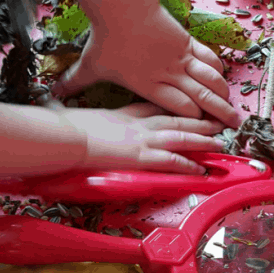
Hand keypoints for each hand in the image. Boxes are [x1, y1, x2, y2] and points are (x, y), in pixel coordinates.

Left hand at [52, 4, 240, 128]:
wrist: (122, 6)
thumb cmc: (106, 38)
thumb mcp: (89, 65)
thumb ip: (75, 82)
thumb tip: (54, 93)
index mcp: (149, 85)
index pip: (179, 108)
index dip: (194, 121)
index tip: (204, 130)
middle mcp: (169, 74)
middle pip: (200, 97)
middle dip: (218, 113)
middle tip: (233, 125)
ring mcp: (180, 57)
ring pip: (209, 78)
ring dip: (223, 93)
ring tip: (233, 104)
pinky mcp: (185, 40)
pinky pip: (207, 57)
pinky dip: (217, 68)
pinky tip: (223, 76)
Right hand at [56, 101, 225, 172]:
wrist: (69, 135)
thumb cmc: (68, 126)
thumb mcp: (74, 112)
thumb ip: (74, 109)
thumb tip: (54, 103)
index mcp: (127, 113)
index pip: (156, 108)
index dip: (174, 109)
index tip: (188, 109)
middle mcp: (141, 124)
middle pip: (176, 120)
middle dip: (199, 122)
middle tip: (217, 122)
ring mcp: (144, 140)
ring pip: (182, 138)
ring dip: (202, 140)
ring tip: (220, 143)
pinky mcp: (144, 157)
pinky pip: (173, 161)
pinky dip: (189, 165)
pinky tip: (201, 169)